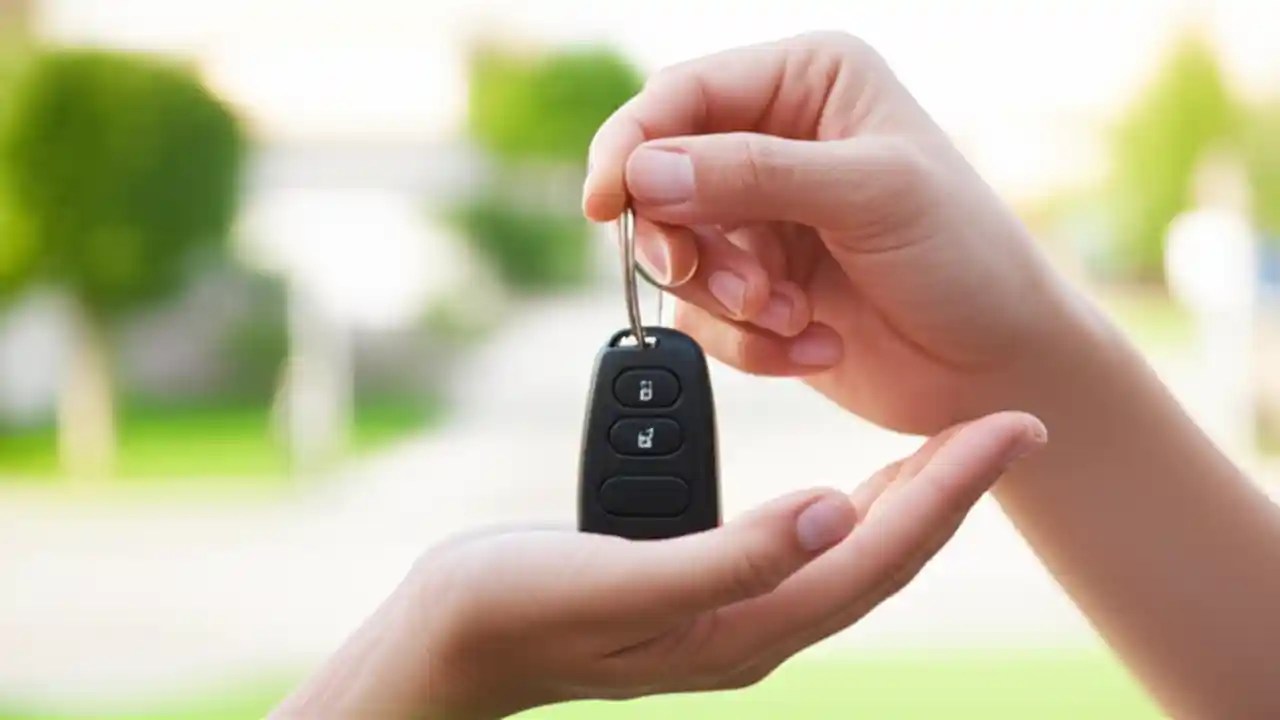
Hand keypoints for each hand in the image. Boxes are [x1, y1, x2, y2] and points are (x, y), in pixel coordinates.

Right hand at [272, 412, 1043, 718]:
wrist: (447, 645)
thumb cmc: (511, 607)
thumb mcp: (613, 577)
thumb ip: (725, 556)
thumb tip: (832, 511)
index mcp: (746, 626)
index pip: (876, 554)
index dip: (948, 491)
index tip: (1006, 427)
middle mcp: (756, 625)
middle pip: (883, 554)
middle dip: (952, 489)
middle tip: (1011, 423)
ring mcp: (734, 611)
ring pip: (853, 550)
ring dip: (912, 495)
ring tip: (957, 440)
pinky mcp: (708, 587)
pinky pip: (808, 543)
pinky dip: (853, 503)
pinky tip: (860, 479)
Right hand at [584, 33, 1103, 433]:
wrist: (998, 365)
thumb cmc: (964, 257)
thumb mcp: (870, 195)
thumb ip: (753, 174)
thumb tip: (645, 173)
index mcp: (805, 83)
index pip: (683, 95)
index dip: (632, 144)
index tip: (606, 202)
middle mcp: (773, 142)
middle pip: (660, 179)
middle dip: (688, 244)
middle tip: (740, 287)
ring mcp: (760, 220)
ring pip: (676, 255)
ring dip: (727, 300)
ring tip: (792, 317)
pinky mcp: (755, 288)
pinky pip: (704, 315)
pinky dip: (748, 342)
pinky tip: (812, 344)